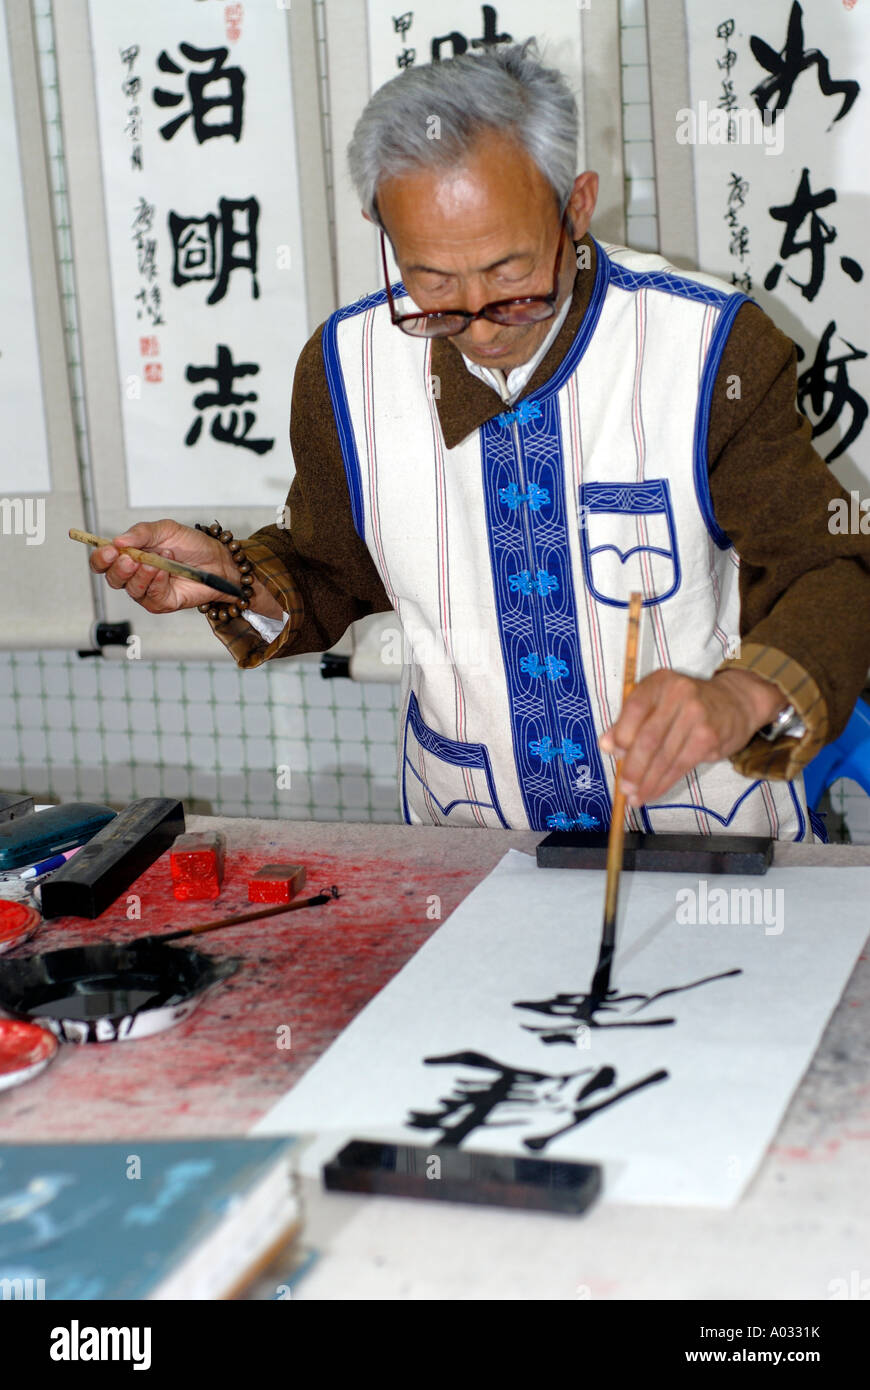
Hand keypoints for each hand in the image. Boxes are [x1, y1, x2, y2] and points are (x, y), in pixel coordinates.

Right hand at [88, 519, 239, 613]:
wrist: (217, 560)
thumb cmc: (191, 545)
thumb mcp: (165, 529)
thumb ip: (141, 533)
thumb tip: (118, 540)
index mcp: (130, 555)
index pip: (104, 562)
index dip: (101, 558)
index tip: (109, 550)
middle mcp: (135, 575)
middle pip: (112, 578)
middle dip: (119, 568)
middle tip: (131, 558)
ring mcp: (147, 591)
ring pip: (131, 589)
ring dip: (142, 573)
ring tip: (158, 560)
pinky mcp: (161, 603)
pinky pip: (150, 596)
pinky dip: (155, 582)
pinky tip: (165, 572)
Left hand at [598, 668, 787, 806]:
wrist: (736, 702)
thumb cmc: (688, 705)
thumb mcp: (659, 703)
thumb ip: (630, 721)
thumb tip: (605, 745)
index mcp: (660, 681)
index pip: (635, 707)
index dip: (621, 734)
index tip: (612, 755)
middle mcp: (679, 693)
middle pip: (649, 736)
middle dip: (633, 766)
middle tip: (624, 788)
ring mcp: (697, 714)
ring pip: (665, 755)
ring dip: (647, 781)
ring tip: (636, 797)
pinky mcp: (709, 736)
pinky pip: (681, 765)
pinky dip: (664, 782)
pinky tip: (653, 792)